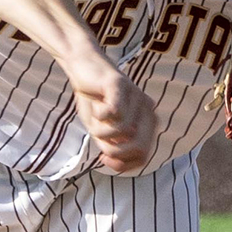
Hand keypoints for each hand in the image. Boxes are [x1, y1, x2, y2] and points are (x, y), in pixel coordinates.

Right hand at [67, 52, 155, 172]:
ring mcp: (136, 96)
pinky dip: (99, 115)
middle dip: (114, 151)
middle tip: (98, 139)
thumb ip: (112, 148)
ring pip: (122, 130)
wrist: (83, 68)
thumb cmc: (95, 102)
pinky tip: (96, 106)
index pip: (143, 156)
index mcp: (148, 122)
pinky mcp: (121, 85)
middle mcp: (148, 109)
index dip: (123, 164)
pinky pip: (114, 113)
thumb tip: (116, 161)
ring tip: (95, 118)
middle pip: (138, 147)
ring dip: (100, 130)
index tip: (105, 157)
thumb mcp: (102, 131)